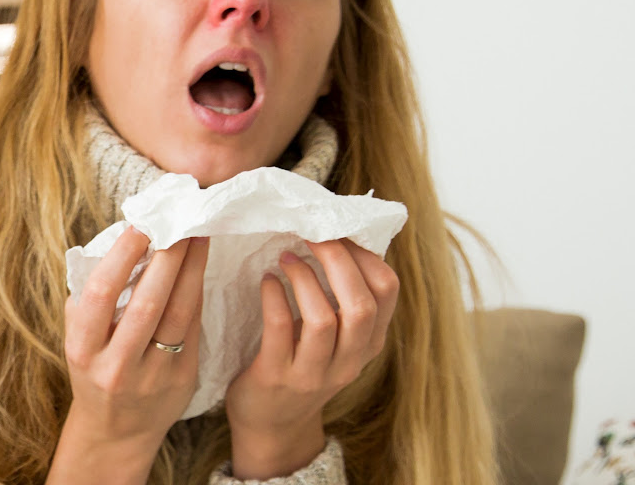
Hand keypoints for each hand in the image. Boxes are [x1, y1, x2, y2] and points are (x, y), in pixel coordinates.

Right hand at [47, 227, 208, 484]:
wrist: (117, 431)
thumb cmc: (95, 367)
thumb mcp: (79, 338)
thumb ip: (91, 298)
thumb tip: (122, 242)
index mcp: (83, 350)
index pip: (102, 293)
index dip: (123, 254)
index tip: (142, 223)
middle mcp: (117, 366)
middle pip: (148, 301)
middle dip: (168, 256)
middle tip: (180, 220)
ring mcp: (153, 375)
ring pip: (179, 313)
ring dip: (192, 268)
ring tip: (198, 235)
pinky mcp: (183, 378)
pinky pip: (194, 326)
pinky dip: (197, 290)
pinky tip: (200, 266)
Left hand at [225, 239, 398, 479]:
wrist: (273, 425)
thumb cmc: (304, 362)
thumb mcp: (339, 337)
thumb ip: (345, 297)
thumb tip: (340, 234)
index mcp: (369, 343)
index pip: (387, 291)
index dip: (365, 254)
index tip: (338, 231)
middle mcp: (349, 361)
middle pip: (361, 306)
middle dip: (337, 260)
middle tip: (312, 234)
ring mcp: (313, 373)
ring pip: (323, 321)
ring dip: (304, 278)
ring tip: (287, 257)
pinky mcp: (277, 377)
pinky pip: (279, 330)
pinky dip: (274, 297)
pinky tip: (267, 281)